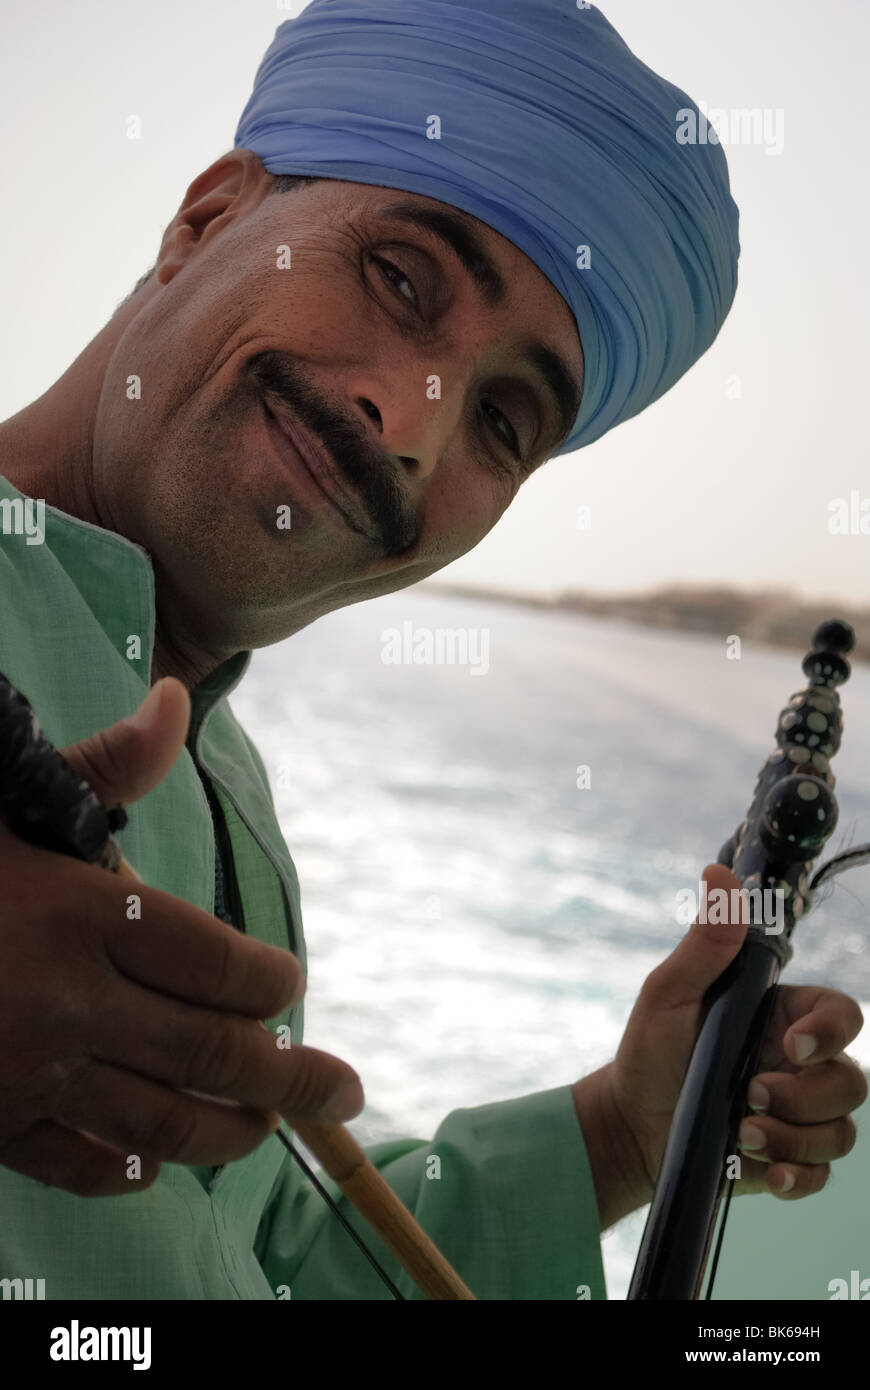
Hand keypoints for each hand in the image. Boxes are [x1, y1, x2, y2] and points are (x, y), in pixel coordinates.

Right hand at [0, 676, 362, 1197]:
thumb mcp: (13, 795)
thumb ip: (106, 765)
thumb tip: (177, 697)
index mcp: (79, 915)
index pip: (215, 963)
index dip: (270, 982)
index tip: (292, 986)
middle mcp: (63, 1003)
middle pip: (207, 1052)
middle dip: (291, 1076)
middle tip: (347, 1090)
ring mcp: (24, 1073)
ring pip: (155, 1120)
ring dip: (226, 1130)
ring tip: (270, 1128)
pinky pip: (71, 1164)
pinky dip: (121, 1169)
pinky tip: (154, 1164)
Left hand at [574, 863, 866, 1224]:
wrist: (629, 1121)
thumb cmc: (650, 1048)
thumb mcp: (670, 991)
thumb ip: (705, 942)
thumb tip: (720, 872)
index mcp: (782, 1017)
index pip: (841, 1016)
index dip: (832, 1032)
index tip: (791, 1047)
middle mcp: (799, 1064)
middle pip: (850, 1080)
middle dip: (804, 1097)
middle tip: (748, 1096)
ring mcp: (797, 1113)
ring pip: (841, 1130)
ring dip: (794, 1138)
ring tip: (740, 1135)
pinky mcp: (786, 1158)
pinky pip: (821, 1174)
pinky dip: (795, 1175)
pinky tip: (761, 1171)